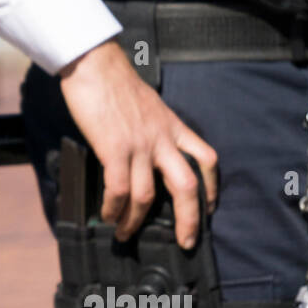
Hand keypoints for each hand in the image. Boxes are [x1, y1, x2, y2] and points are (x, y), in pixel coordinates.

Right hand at [58, 39, 218, 249]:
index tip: (210, 207)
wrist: (95, 64)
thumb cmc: (114, 81)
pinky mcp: (114, 148)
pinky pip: (119, 188)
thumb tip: (140, 148)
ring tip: (125, 234)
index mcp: (172, 126)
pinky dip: (114, 207)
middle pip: (187, 186)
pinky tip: (108, 215)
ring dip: (136, 220)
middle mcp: (162, 139)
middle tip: (185, 242)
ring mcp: (139, 145)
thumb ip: (150, 127)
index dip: (212, 187)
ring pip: (148, 195)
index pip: (207, 158)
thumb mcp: (147, 104)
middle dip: (188, 219)